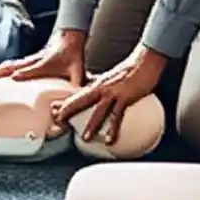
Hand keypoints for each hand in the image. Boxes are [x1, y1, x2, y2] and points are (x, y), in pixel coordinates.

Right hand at [0, 29, 86, 84]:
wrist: (70, 38)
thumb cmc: (72, 55)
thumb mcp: (78, 71)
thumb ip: (78, 85)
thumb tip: (78, 99)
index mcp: (48, 64)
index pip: (35, 69)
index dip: (26, 73)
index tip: (15, 77)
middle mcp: (37, 60)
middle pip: (19, 65)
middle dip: (6, 70)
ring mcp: (32, 59)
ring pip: (15, 63)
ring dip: (3, 68)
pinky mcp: (30, 59)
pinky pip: (15, 63)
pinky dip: (6, 66)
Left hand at [51, 44, 165, 142]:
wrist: (144, 60)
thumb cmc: (131, 69)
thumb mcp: (111, 79)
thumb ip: (103, 87)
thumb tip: (97, 94)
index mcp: (97, 84)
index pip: (77, 95)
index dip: (65, 103)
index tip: (55, 111)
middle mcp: (101, 88)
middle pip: (81, 101)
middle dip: (68, 112)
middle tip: (58, 122)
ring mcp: (113, 93)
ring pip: (98, 111)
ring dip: (90, 125)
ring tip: (85, 137)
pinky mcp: (125, 97)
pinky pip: (117, 116)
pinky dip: (113, 128)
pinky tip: (110, 139)